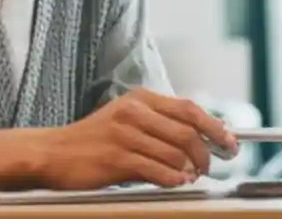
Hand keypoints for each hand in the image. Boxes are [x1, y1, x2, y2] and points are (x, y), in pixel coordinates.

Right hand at [34, 88, 238, 189]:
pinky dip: (172, 178)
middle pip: (187, 131)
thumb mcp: (126, 118)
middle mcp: (134, 112)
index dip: (215, 126)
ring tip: (191, 177)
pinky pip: (156, 170)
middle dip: (206, 151)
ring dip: (190, 169)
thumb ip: (159, 123)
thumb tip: (199, 137)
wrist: (52, 153)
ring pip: (174, 152)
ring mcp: (124, 135)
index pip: (189, 109)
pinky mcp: (115, 158)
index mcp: (140, 98)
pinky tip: (176, 183)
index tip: (230, 142)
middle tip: (210, 166)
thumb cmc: (93, 139)